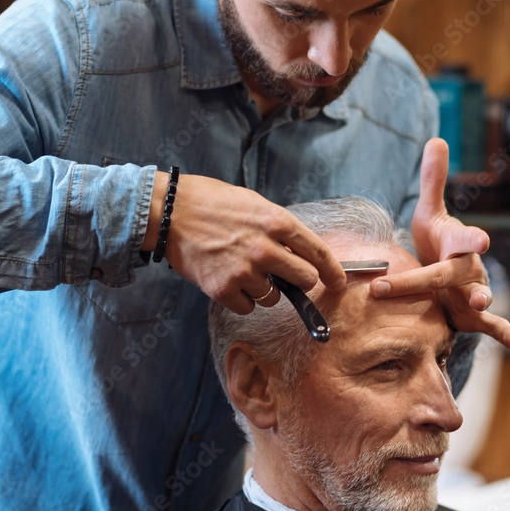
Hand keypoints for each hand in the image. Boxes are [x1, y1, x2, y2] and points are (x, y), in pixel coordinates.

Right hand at [143, 172, 345, 313]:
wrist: (170, 211)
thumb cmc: (213, 203)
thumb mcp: (255, 204)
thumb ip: (280, 229)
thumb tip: (302, 253)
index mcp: (278, 222)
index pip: (319, 252)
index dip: (333, 272)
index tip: (339, 283)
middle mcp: (265, 248)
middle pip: (305, 280)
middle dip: (300, 281)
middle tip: (286, 276)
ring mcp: (244, 271)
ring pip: (275, 297)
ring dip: (265, 288)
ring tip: (243, 268)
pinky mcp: (223, 289)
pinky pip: (248, 307)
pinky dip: (242, 298)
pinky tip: (228, 278)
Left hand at [370, 139, 509, 348]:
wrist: (442, 277)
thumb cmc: (435, 243)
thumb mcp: (429, 214)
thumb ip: (433, 180)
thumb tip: (437, 140)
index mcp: (458, 243)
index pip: (465, 238)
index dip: (472, 239)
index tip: (480, 240)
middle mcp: (470, 267)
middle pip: (459, 271)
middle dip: (460, 277)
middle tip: (469, 284)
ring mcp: (475, 291)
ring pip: (481, 295)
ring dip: (484, 301)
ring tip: (483, 304)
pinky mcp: (474, 315)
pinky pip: (493, 325)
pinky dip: (505, 332)